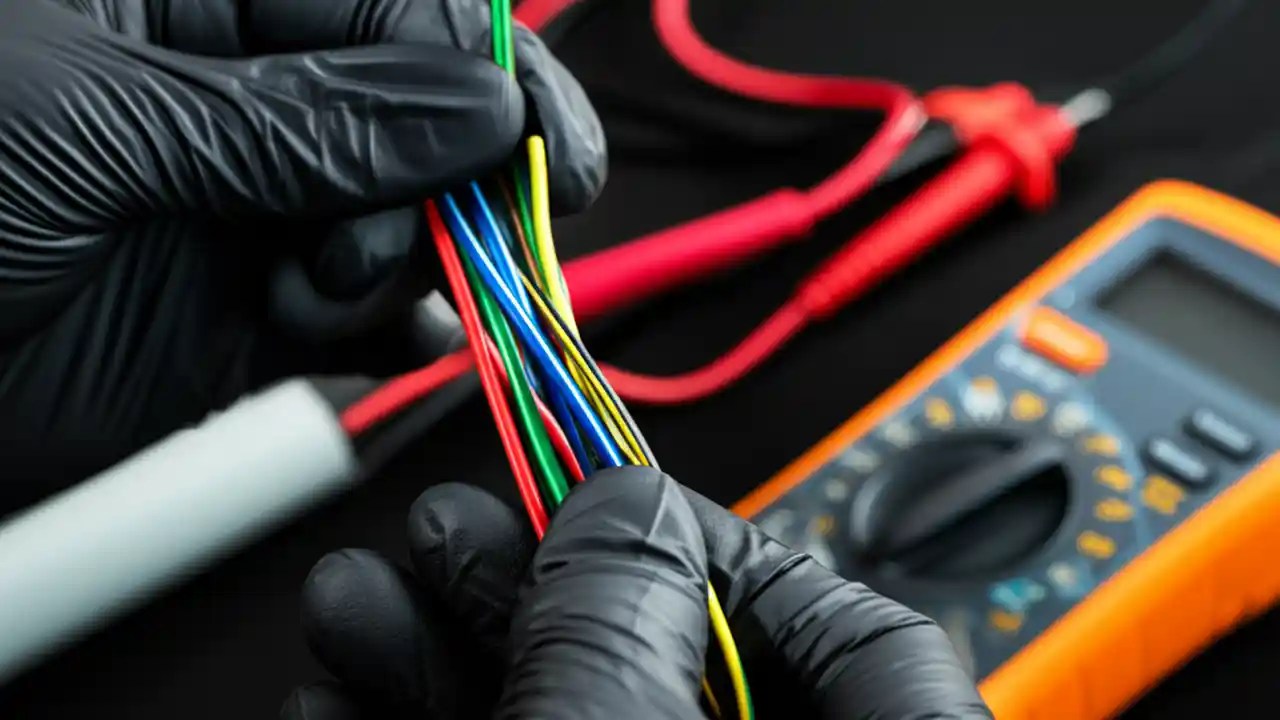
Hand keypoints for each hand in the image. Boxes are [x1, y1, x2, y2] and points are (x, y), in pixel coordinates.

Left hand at [0, 1, 603, 512]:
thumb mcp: (100, 122)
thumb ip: (301, 118)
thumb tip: (473, 108)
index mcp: (193, 1)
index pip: (386, 6)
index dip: (476, 64)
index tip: (529, 136)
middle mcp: (233, 100)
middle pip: (416, 115)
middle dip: (461, 169)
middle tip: (495, 223)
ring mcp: (245, 211)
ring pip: (401, 220)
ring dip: (412, 256)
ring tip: (340, 284)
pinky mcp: (245, 319)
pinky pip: (361, 315)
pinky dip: (397, 330)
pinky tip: (397, 334)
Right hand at [282, 469, 991, 717]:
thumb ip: (630, 629)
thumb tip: (623, 507)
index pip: (851, 633)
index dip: (719, 537)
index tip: (608, 491)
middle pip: (674, 661)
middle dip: (533, 582)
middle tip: (445, 530)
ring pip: (575, 711)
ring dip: (453, 651)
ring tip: (358, 607)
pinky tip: (350, 697)